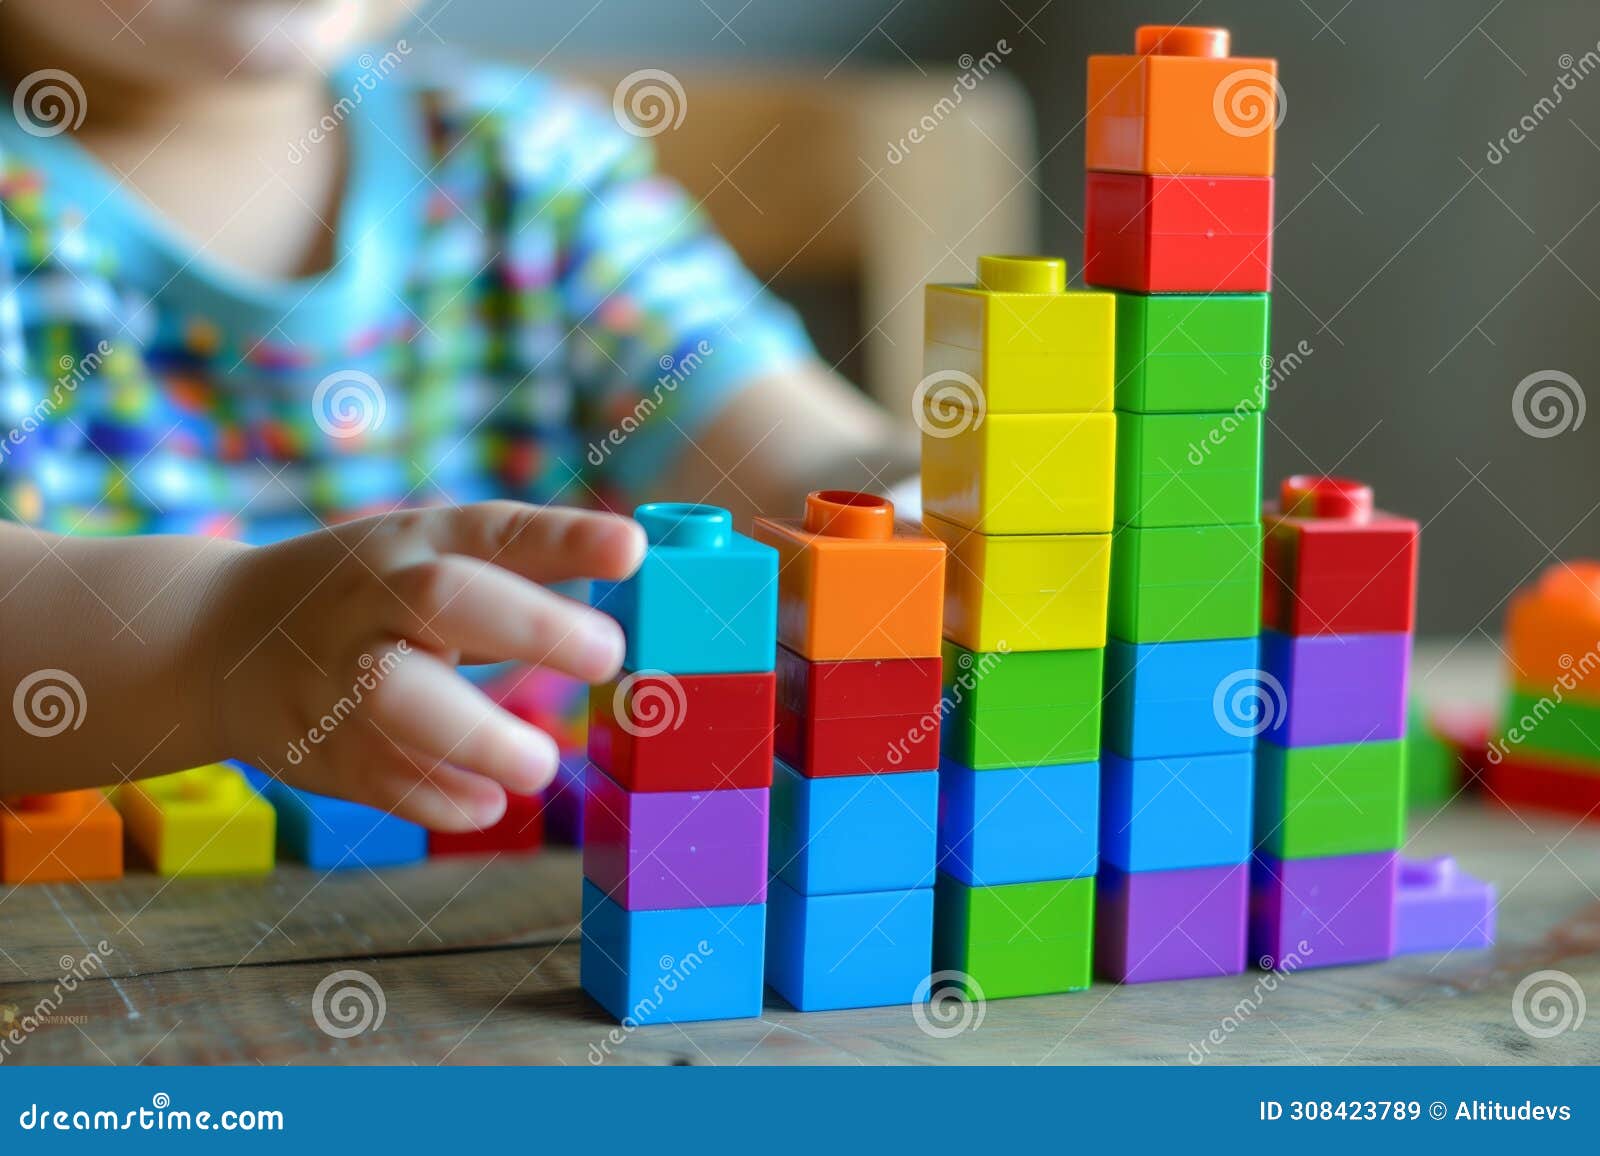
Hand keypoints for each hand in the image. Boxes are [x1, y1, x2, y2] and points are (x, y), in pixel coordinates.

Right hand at [200, 502, 642, 829]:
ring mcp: (336, 671)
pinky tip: (485, 804)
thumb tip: (640, 565)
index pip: (494, 530)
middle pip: (443, 599)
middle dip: (529, 625)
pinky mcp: (314, 744)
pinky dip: (433, 795)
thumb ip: (521, 565)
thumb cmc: (365, 591)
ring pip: (399, 698)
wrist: (216, 638)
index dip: (564, 538)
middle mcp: (373, 598)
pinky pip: (374, 775)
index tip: (633, 548)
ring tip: (541, 768)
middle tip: (607, 654)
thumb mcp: (426, 553)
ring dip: (475, 735)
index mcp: (413, 542)